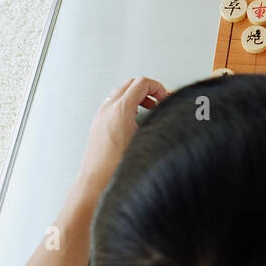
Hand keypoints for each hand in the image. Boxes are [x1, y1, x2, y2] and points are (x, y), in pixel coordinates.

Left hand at [75, 76, 168, 198]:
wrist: (94, 183)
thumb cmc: (116, 168)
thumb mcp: (144, 142)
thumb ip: (158, 124)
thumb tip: (171, 116)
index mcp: (120, 110)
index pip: (142, 82)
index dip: (158, 87)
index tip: (166, 99)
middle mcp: (108, 109)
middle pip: (131, 83)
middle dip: (148, 89)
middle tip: (160, 102)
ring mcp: (101, 115)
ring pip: (121, 91)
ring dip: (138, 96)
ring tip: (150, 109)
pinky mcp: (98, 123)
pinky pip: (114, 103)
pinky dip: (127, 104)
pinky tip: (136, 119)